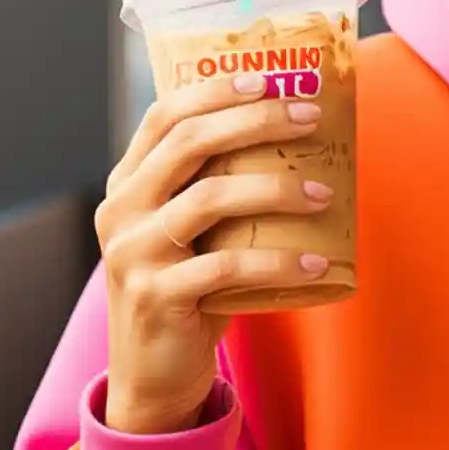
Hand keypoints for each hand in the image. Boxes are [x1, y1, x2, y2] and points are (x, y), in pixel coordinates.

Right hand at [95, 74, 331, 433]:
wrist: (156, 371)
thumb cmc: (192, 285)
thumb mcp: (196, 230)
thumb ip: (221, 186)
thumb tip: (304, 139)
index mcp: (129, 182)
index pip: (165, 116)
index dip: (215, 91)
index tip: (268, 78)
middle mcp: (121, 209)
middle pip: (190, 143)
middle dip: (256, 122)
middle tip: (311, 118)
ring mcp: (133, 253)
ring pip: (210, 199)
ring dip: (278, 190)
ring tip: (327, 195)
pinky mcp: (156, 296)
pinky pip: (228, 267)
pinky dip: (281, 261)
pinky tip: (319, 261)